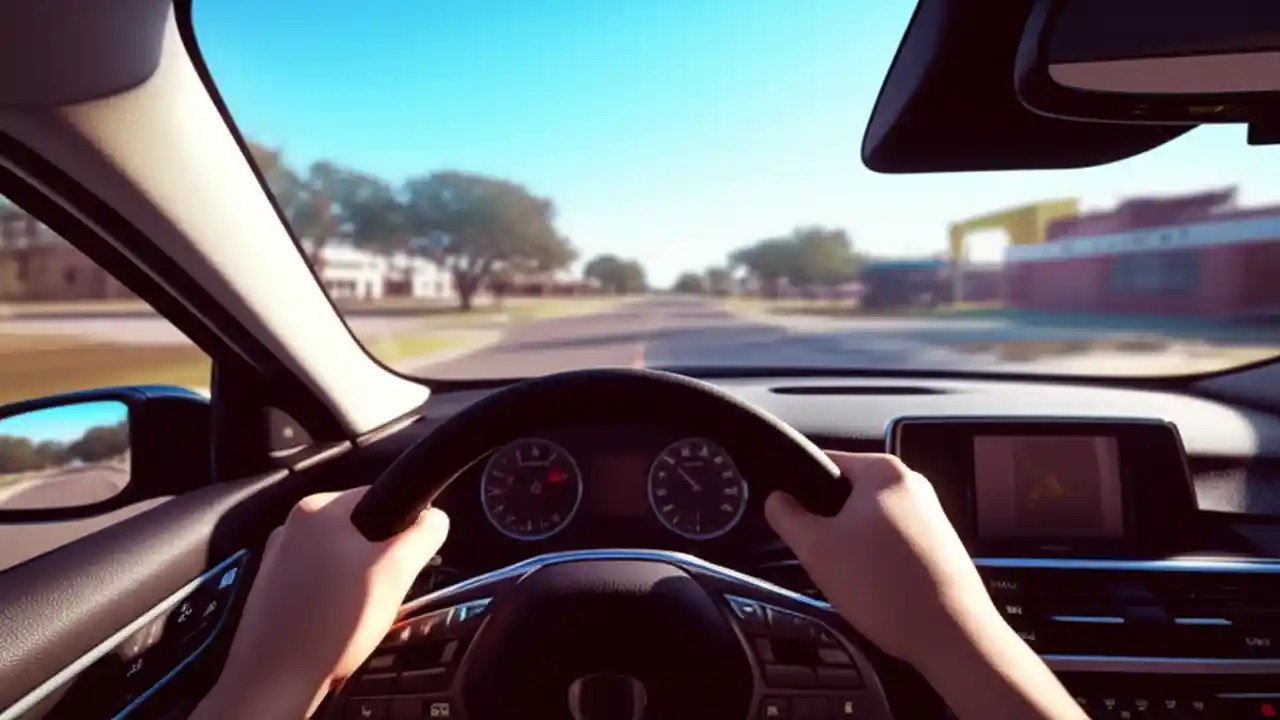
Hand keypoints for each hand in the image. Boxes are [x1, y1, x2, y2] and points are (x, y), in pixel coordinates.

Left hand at [192, 487, 448, 719]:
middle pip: (358, 529)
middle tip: (385, 592)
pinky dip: (332, 598)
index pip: (378, 496)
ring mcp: (276, 559)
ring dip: (356, 580)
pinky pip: (316, 582)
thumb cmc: (332, 624)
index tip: (407, 562)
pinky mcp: (271, 590)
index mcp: (317, 508)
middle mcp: (290, 526)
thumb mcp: (395, 572)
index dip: (403, 528)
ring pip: (338, 557)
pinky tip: (336, 623)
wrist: (274, 680)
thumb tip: (436, 517)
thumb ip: (423, 535)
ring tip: (358, 613)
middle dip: (378, 559)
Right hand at [765, 452, 995, 668]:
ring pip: (869, 523)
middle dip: (831, 527)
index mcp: (883, 470)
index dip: (799, 491)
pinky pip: (893, 544)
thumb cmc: (889, 588)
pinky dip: (879, 562)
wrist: (950, 634)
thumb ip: (786, 516)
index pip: (824, 462)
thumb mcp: (816, 549)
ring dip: (855, 548)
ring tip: (857, 577)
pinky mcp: (938, 543)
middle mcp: (912, 484)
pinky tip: (879, 587)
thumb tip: (777, 501)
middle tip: (827, 558)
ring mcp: (930, 513)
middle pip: (847, 496)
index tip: (794, 520)